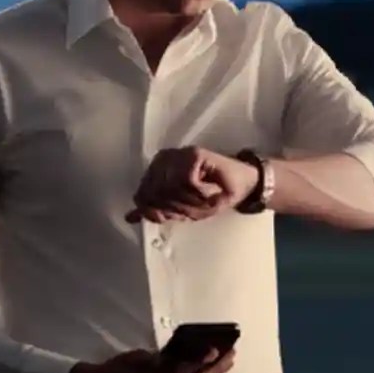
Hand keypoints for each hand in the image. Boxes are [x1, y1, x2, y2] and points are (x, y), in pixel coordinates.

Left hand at [125, 146, 258, 223]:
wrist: (244, 183)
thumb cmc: (214, 195)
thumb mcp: (181, 207)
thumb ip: (156, 210)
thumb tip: (129, 217)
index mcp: (156, 170)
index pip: (142, 194)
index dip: (155, 211)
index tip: (171, 217)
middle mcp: (164, 159)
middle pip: (155, 193)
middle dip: (175, 209)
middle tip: (192, 211)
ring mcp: (180, 155)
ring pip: (170, 188)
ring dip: (189, 203)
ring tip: (202, 203)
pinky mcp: (195, 155)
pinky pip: (186, 182)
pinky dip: (198, 194)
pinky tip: (208, 193)